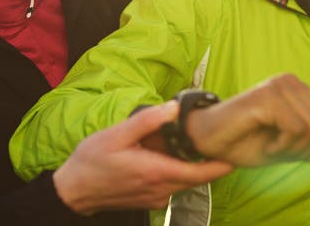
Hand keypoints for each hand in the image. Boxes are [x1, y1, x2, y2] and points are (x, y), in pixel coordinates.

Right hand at [52, 101, 232, 213]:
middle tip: (217, 140)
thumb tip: (174, 108)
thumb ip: (148, 120)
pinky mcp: (148, 201)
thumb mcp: (118, 134)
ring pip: (183, 182)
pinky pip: (170, 186)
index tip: (236, 155)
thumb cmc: (92, 160)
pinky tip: (166, 155)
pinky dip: (175, 172)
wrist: (73, 190)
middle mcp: (160, 189)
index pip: (200, 174)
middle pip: (195, 178)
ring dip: (190, 166)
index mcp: (156, 171)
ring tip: (193, 144)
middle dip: (209, 162)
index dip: (221, 166)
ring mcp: (154, 198)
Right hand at [186, 74, 309, 167]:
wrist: (208, 140)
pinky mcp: (266, 96)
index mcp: (300, 90)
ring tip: (272, 148)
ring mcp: (278, 86)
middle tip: (284, 154)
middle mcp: (292, 82)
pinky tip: (265, 146)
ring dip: (294, 149)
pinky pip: (294, 128)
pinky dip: (282, 147)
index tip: (300, 155)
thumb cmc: (246, 142)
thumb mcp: (287, 150)